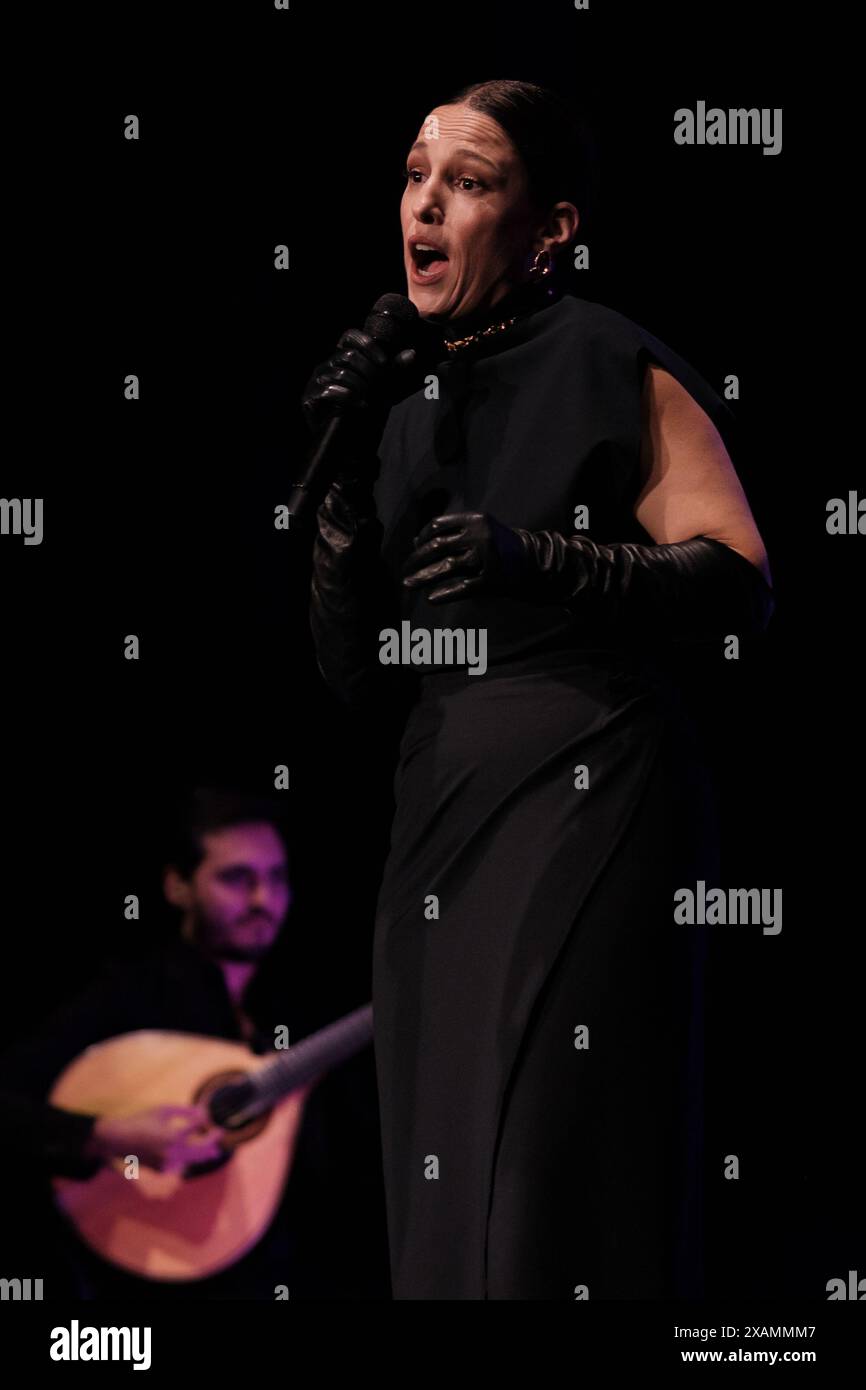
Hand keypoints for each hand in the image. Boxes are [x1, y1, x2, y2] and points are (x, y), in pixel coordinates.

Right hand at [88, 1104, 225, 1174]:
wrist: (118, 1139)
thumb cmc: (142, 1120)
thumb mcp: (164, 1110)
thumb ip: (185, 1112)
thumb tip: (204, 1114)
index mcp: (172, 1137)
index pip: (198, 1131)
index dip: (207, 1125)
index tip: (214, 1121)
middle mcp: (170, 1153)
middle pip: (199, 1153)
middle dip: (211, 1146)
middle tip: (220, 1140)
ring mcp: (165, 1163)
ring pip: (189, 1161)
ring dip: (201, 1156)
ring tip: (212, 1152)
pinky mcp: (160, 1169)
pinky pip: (178, 1165)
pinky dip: (185, 1160)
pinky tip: (188, 1157)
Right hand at [302, 327, 416, 453]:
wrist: (349, 443)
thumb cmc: (364, 411)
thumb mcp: (384, 389)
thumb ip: (394, 371)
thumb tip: (411, 353)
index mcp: (341, 358)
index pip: (350, 336)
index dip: (367, 344)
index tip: (384, 362)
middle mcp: (326, 365)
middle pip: (348, 355)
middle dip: (369, 372)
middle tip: (378, 387)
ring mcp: (315, 381)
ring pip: (341, 373)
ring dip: (361, 387)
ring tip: (369, 399)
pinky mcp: (309, 398)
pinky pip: (328, 390)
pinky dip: (348, 398)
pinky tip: (360, 406)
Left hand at [401, 511, 530, 603]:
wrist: (533, 561)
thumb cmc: (499, 545)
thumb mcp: (479, 530)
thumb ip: (452, 533)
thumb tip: (415, 541)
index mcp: (475, 520)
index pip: (438, 525)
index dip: (421, 537)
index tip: (415, 547)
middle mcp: (479, 537)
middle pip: (437, 546)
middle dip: (416, 559)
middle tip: (404, 569)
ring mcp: (486, 559)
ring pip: (446, 567)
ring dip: (423, 577)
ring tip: (408, 584)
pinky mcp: (492, 581)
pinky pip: (462, 588)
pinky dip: (444, 594)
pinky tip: (431, 599)